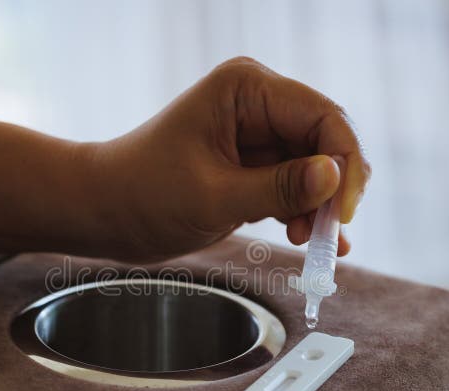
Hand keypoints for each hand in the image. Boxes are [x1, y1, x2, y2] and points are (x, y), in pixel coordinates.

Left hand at [93, 56, 370, 261]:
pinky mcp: (252, 165)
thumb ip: (278, 188)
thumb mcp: (215, 197)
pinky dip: (303, 211)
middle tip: (331, 233)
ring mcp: (256, 134)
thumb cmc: (144, 195)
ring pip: (314, 167)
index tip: (343, 212)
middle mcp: (256, 103)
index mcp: (246, 89)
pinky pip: (294, 184)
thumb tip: (334, 178)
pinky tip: (309, 238)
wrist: (105, 212)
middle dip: (333, 188)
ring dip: (319, 205)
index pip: (322, 116)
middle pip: (324, 140)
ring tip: (310, 242)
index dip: (343, 163)